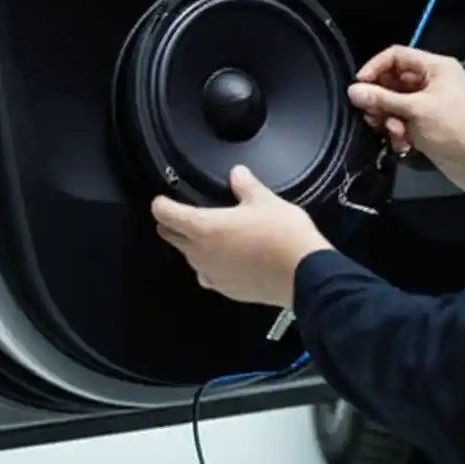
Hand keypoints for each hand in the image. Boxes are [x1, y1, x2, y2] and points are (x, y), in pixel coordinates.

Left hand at [152, 166, 332, 307]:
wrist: (303, 275)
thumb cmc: (282, 236)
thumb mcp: (265, 201)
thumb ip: (246, 185)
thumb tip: (237, 174)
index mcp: (203, 227)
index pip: (166, 214)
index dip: (161, 204)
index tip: (162, 200)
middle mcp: (201, 253)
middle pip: (171, 237)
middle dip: (171, 225)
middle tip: (179, 214)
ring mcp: (212, 274)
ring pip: (190, 257)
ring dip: (192, 245)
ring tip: (208, 235)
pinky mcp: (227, 290)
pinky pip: (208, 275)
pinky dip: (211, 265)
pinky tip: (227, 259)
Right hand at [347, 45, 464, 211]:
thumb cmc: (456, 130)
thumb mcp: (416, 111)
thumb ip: (382, 99)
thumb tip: (353, 91)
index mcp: (435, 68)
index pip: (396, 56)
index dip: (374, 68)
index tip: (358, 88)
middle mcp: (431, 82)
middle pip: (392, 81)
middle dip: (381, 100)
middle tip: (373, 117)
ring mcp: (429, 104)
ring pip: (394, 104)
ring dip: (389, 120)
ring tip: (395, 134)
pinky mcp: (426, 124)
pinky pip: (402, 122)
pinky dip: (398, 132)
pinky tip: (403, 145)